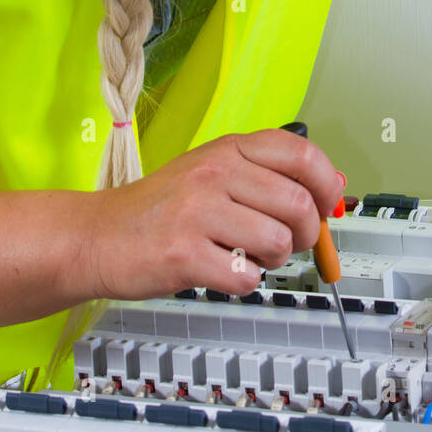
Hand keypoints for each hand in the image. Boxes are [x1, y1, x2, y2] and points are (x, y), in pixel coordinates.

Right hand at [79, 128, 343, 300]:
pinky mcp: (183, 254)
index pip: (302, 156)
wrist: (96, 236)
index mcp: (228, 149)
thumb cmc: (160, 208)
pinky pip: (245, 277)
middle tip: (283, 243)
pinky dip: (243, 282)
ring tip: (245, 256)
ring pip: (277, 243)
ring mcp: (197, 212)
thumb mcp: (214, 172)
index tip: (326, 206)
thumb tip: (335, 183)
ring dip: (271, 261)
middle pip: (298, 206)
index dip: (326, 185)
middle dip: (303, 235)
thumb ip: (271, 173)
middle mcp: (215, 173)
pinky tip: (222, 271)